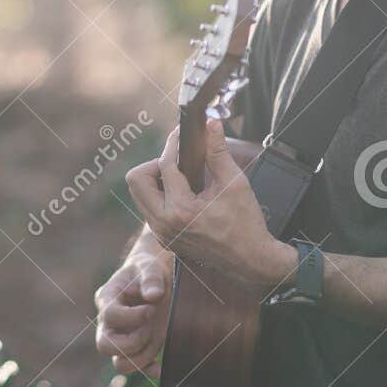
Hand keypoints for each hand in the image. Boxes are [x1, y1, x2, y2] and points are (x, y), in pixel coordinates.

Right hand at [93, 241, 171, 376]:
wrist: (157, 276)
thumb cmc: (149, 269)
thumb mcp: (151, 267)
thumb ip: (151, 278)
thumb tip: (154, 296)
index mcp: (108, 298)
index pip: (109, 315)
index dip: (131, 317)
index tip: (151, 308)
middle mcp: (109, 322)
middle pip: (104, 345)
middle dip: (131, 343)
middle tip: (149, 329)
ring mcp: (122, 336)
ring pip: (119, 362)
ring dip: (141, 357)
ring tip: (157, 338)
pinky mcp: (137, 346)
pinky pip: (135, 367)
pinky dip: (148, 370)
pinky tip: (160, 367)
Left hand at [124, 119, 293, 290]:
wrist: (251, 261)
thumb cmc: (246, 224)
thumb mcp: (235, 183)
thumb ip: (218, 152)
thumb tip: (212, 124)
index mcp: (180, 210)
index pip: (165, 165)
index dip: (174, 143)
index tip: (182, 132)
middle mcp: (163, 223)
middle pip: (136, 180)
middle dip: (154, 164)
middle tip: (177, 161)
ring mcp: (161, 233)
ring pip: (139, 195)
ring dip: (155, 180)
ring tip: (181, 175)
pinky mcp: (163, 238)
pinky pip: (149, 209)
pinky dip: (160, 195)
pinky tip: (183, 191)